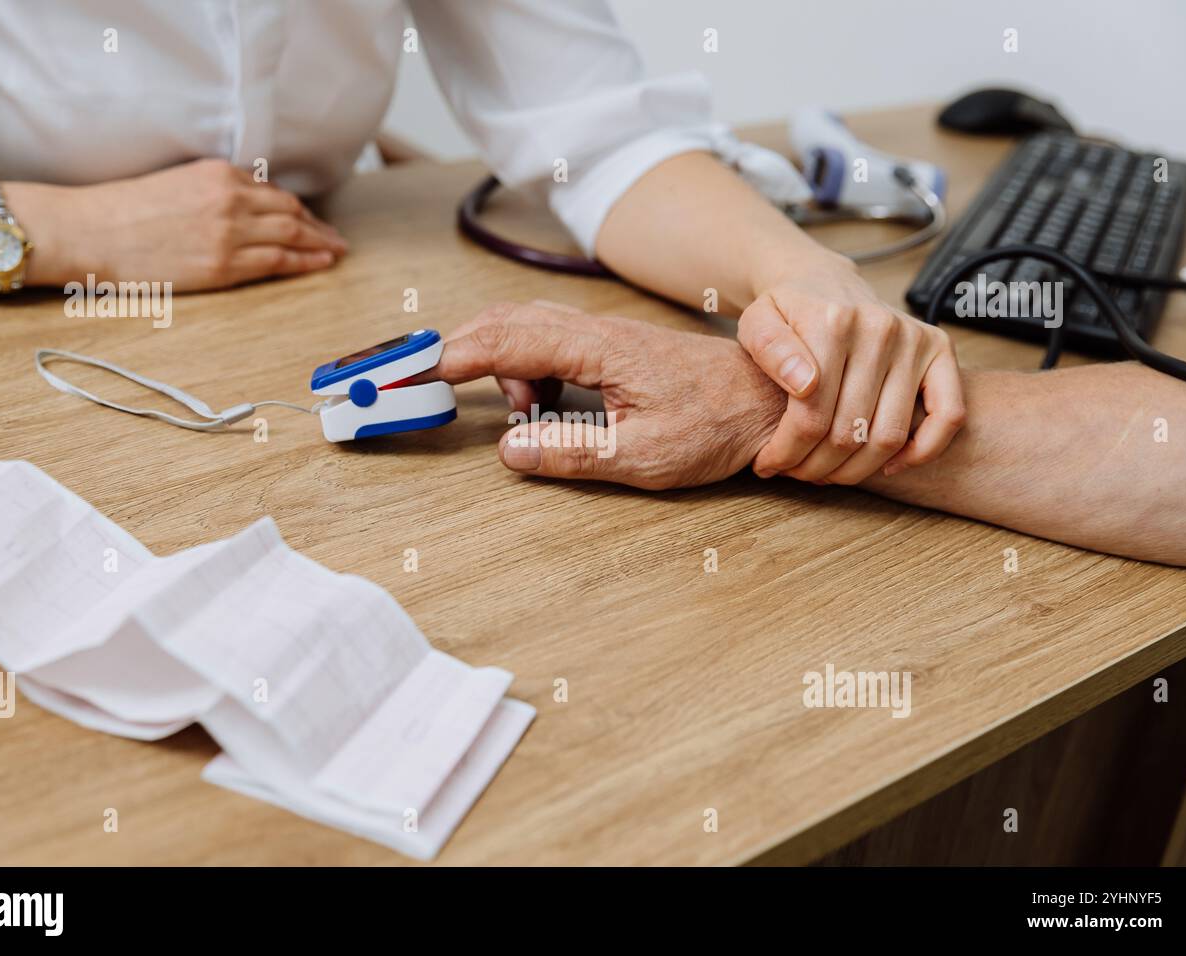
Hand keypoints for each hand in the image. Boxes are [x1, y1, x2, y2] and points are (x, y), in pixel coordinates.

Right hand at [21, 159, 346, 290]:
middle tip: (336, 238)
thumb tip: (247, 207)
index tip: (311, 219)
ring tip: (336, 251)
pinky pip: (277, 262)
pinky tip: (321, 263)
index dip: (297, 209)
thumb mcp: (177, 183)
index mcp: (218, 173)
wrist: (89, 231)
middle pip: (290, 213)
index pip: (272, 192)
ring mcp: (229, 232)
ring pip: (291, 236)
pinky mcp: (222, 264)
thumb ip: (214, 191)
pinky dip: (305, 262)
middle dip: (317, 226)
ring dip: (319, 244)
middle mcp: (231, 198)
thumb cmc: (123, 210)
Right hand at [426, 302, 785, 488]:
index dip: (455, 355)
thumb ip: (574, 452)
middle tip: (428, 384)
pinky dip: (524, 368)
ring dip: (498, 363)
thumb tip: (511, 449)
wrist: (770, 399)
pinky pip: (546, 343)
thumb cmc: (717, 425)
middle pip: (505, 322)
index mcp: (599, 349)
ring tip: (520, 412)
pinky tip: (543, 405)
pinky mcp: (608, 348)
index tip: (415, 371)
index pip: (508, 339)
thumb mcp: (645, 456)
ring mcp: (600, 336)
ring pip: (524, 330)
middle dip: (460, 350)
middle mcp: (594, 331)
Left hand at [737, 253, 964, 483]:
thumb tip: (805, 385)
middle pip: (850, 431)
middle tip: (796, 473)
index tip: (768, 465)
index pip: (811, 415)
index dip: (787, 452)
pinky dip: (924, 450)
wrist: (821, 281)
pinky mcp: (939, 349)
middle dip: (816, 466)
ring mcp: (914, 339)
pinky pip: (948, 414)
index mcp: (832, 322)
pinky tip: (889, 466)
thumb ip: (770, 351)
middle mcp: (880, 328)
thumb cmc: (786, 312)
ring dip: (857, 469)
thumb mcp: (757, 323)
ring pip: (890, 434)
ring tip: (828, 473)